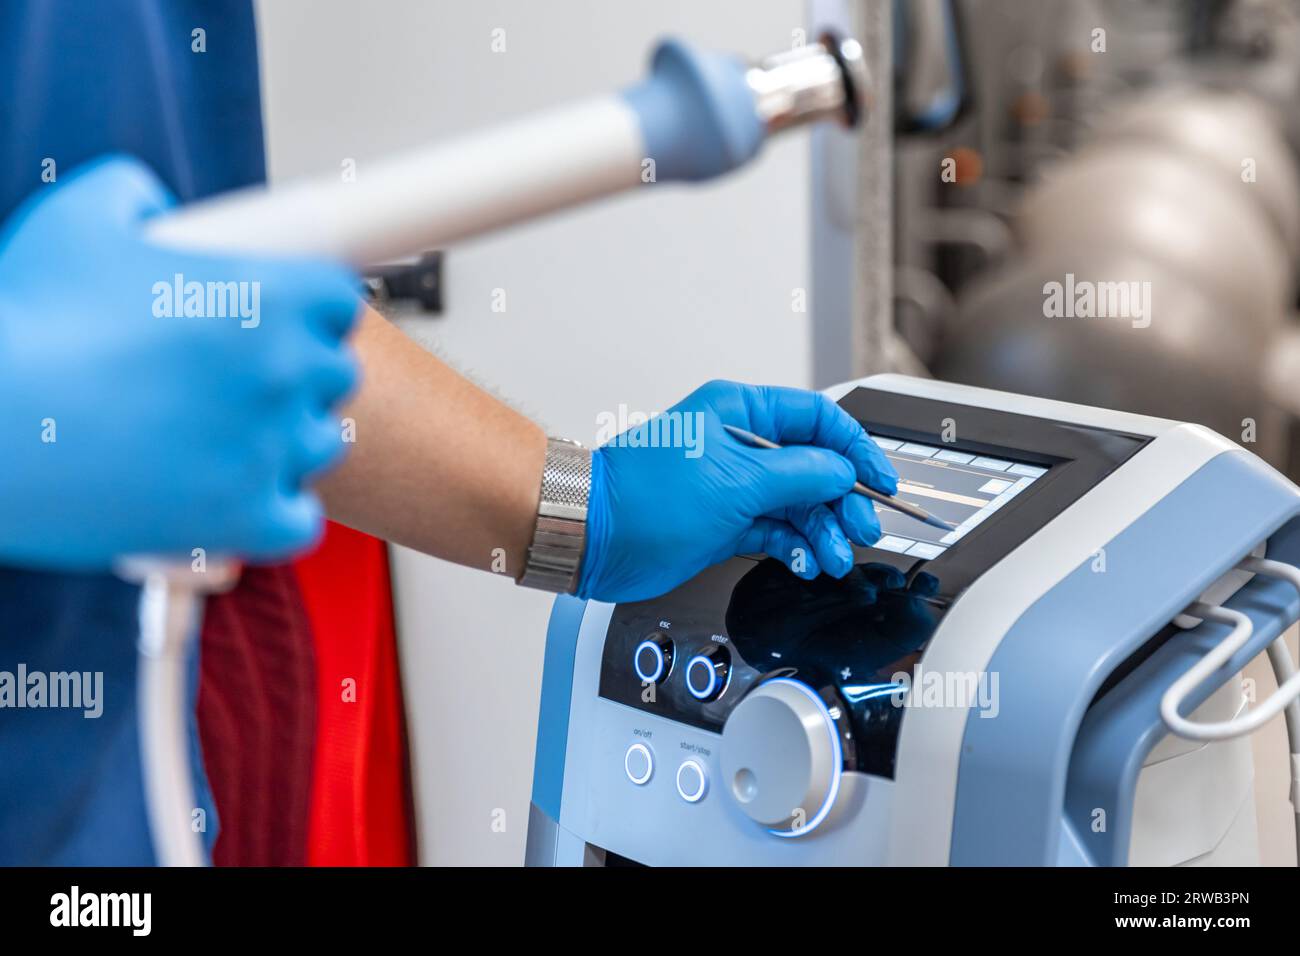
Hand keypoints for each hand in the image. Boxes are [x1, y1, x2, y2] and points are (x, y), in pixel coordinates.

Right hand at [0, 156, 359, 568]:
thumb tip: (153, 204)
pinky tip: (238, 496)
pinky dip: (276, 512)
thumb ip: (132, 194)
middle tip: (242, 378)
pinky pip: (301, 520)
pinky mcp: (246, 519)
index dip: (313, 307)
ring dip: (288, 439)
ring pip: (321, 445)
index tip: (284, 317)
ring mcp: (271, 450)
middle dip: (298, 373)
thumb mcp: (76, 220)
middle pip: (336, 374)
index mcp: (267, 296)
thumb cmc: (26, 319)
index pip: (342, 300)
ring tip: (229, 435)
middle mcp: (285, 372)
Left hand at [577, 380, 898, 602]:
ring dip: (821, 530)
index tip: (880, 480)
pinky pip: (775, 529)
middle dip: (842, 499)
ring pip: (797, 503)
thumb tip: (841, 473)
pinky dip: (793, 545)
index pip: (818, 420)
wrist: (594, 536)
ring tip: (833, 556)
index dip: (855, 449)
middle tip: (861, 528)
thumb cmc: (645, 496)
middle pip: (814, 465)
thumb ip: (799, 476)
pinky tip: (804, 560)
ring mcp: (733, 485)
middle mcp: (741, 445)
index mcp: (741, 411)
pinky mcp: (724, 522)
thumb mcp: (737, 481)